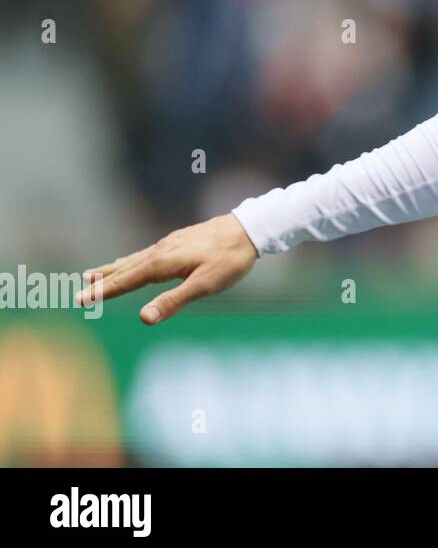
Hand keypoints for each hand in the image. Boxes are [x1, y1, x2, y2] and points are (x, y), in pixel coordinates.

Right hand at [77, 213, 258, 324]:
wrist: (249, 228)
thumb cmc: (230, 259)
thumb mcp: (205, 285)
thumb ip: (174, 301)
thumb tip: (144, 318)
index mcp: (164, 262)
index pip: (128, 280)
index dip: (104, 292)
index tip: (82, 300)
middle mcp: (161, 250)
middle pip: (126, 268)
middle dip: (103, 281)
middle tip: (79, 292)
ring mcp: (169, 243)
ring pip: (135, 259)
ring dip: (114, 269)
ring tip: (94, 275)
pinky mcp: (179, 241)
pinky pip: (147, 253)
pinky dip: (132, 261)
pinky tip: (135, 262)